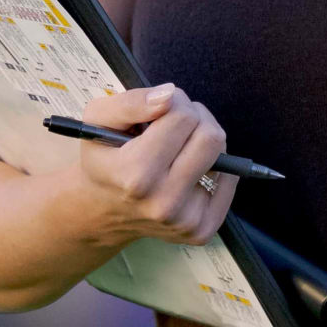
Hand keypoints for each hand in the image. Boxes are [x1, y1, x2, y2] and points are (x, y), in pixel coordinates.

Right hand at [62, 84, 238, 248]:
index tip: (159, 110)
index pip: (182, 117)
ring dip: (204, 139)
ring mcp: (185, 220)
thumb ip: (130, 103)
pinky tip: (188, 169)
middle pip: (210, 136)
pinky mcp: (203, 229)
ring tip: (179, 145)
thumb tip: (169, 96)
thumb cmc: (103, 159)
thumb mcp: (97, 120)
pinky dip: (213, 166)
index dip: (174, 102)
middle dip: (194, 119)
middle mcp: (162, 202)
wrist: (101, 210)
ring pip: (223, 156)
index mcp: (135, 175)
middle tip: (173, 124)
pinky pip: (229, 181)